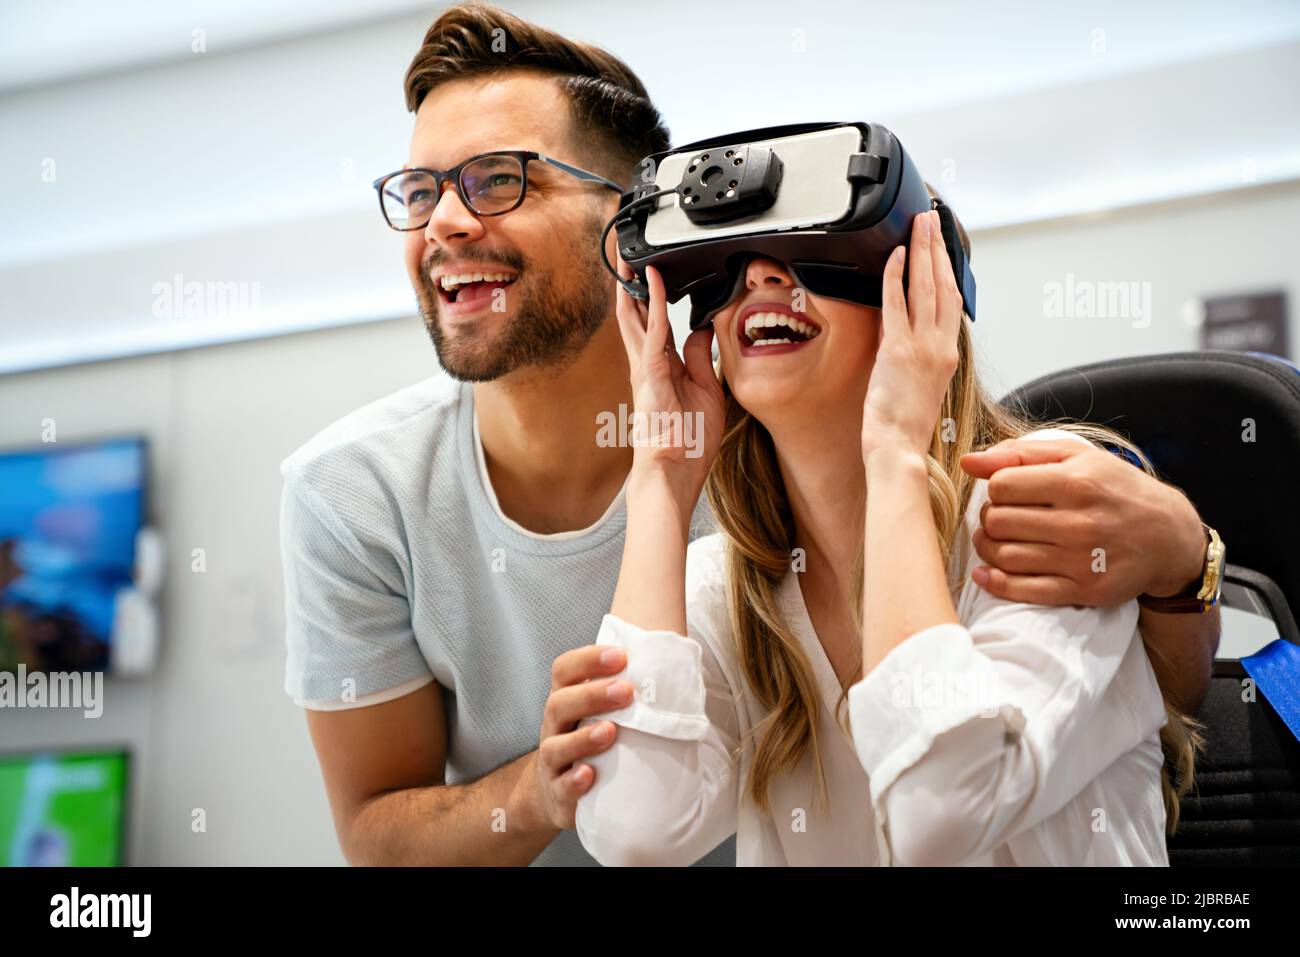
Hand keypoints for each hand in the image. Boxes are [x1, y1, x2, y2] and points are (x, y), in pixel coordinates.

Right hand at [528, 645, 633, 829]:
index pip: (565, 671)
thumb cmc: (589, 737)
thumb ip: (620, 691)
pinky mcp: (557, 792)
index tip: (621, 655)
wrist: (556, 790)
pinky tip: (589, 775)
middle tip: (626, 691)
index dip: (588, 660)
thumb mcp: (597, 712)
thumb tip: (670, 666)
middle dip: (592, 695)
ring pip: (555, 747)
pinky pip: (560, 787)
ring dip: (583, 738)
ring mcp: (553, 761)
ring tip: (610, 732)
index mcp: (566, 699)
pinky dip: (573, 781)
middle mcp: (555, 727)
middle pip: (559, 704)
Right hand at [614, 257, 724, 499]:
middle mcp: (648, 366)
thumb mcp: (707, 390)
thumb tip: (703, 330)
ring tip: (630, 260)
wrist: (676, 471)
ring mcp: (645, 369)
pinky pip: (653, 331)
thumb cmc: (689, 441)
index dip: (654, 301)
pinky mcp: (650, 373)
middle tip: (627, 259)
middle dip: (630, 288)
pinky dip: (654, 304)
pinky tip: (655, 282)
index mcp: (663, 369)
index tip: (655, 278)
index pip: (656, 326)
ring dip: (633, 287)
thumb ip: (702, 358)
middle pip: (635, 318)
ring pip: (635, 318)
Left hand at [861, 210, 962, 460]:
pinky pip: (897, 304)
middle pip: (944, 284)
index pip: (953, 301)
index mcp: (947, 354)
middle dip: (937, 247)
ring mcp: (922, 346)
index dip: (948, 269)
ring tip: (919, 224)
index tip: (942, 245)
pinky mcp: (898, 350)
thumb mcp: (918, 384)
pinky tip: (893, 256)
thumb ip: (915, 353)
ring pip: (926, 287)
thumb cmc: (904, 426)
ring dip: (921, 251)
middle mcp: (941, 346)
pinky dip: (895, 277)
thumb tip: (900, 329)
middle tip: (932, 219)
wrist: (899, 449)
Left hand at [959, 438, 1206, 604]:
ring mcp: (1082, 561)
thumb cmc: (1116, 490)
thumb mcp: (1077, 458)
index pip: (1001, 486)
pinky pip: (1022, 591)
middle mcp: (1080, 523)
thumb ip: (1020, 454)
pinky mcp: (1084, 591)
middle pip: (998, 522)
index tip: (1006, 492)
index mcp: (1077, 483)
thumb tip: (968, 462)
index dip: (995, 488)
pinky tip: (986, 572)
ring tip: (994, 539)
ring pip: (1004, 556)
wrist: (1169, 536)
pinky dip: (994, 582)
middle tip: (1000, 517)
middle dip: (989, 518)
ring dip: (987, 548)